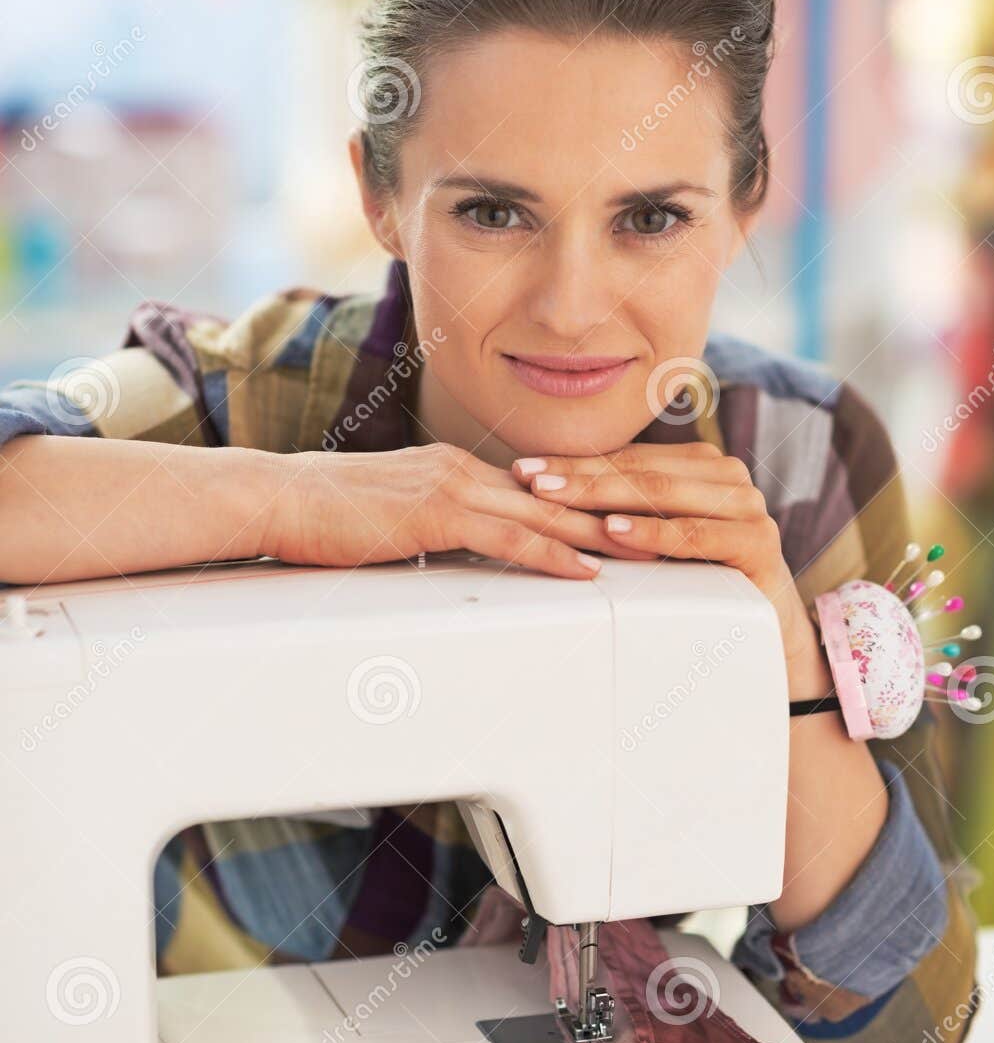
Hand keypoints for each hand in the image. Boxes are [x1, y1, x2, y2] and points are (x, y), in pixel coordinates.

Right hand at [262, 442, 659, 580]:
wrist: (280, 499)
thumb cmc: (326, 516)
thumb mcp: (394, 519)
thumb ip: (435, 530)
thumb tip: (459, 554)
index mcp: (456, 470)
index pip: (540, 489)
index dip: (589, 505)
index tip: (631, 518)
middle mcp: (464, 470)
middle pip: (558, 495)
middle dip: (615, 513)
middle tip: (665, 529)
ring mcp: (452, 487)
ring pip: (547, 514)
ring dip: (603, 535)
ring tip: (649, 551)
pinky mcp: (437, 514)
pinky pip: (509, 538)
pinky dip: (553, 555)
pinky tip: (586, 572)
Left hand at [513, 441, 818, 670]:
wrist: (769, 631)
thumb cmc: (705, 582)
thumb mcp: (660, 540)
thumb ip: (625, 510)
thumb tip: (550, 493)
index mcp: (702, 465)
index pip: (627, 457)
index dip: (575, 461)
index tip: (524, 468)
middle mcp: (727, 475)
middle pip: (640, 470)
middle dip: (579, 475)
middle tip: (530, 480)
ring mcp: (747, 504)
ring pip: (662, 494)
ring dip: (604, 495)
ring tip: (558, 497)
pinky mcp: (758, 541)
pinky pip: (694, 533)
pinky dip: (651, 531)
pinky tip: (613, 530)